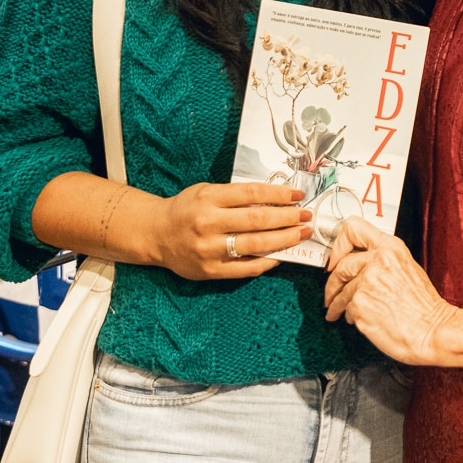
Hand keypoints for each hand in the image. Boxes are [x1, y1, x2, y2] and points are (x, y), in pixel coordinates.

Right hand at [145, 182, 312, 279]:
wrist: (156, 234)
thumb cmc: (186, 209)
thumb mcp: (206, 191)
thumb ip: (235, 195)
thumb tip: (275, 199)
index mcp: (208, 198)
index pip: (251, 194)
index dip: (278, 195)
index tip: (297, 195)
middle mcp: (208, 223)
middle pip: (257, 220)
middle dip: (287, 218)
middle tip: (306, 216)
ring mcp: (209, 249)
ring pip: (255, 244)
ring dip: (283, 239)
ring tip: (301, 233)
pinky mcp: (210, 270)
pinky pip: (246, 268)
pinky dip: (267, 261)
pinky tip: (282, 255)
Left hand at [323, 217, 459, 365]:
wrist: (433, 330)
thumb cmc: (424, 306)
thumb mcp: (408, 268)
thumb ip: (383, 261)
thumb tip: (359, 265)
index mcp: (391, 248)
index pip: (353, 229)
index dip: (339, 245)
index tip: (336, 258)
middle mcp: (377, 261)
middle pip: (341, 266)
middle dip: (332, 284)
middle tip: (331, 294)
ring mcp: (366, 282)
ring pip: (341, 291)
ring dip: (337, 304)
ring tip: (338, 313)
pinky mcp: (360, 304)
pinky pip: (346, 309)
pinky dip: (349, 316)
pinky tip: (358, 321)